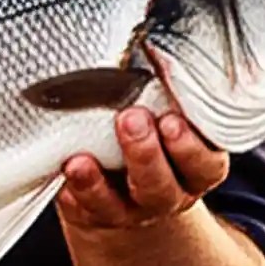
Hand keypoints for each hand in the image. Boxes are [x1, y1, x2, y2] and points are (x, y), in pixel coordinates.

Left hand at [56, 107, 228, 231]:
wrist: (123, 190)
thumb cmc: (151, 136)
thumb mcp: (167, 117)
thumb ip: (163, 96)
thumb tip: (148, 49)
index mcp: (193, 170)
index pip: (204, 164)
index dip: (189, 146)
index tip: (170, 120)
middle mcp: (166, 194)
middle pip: (160, 186)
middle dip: (144, 153)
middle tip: (129, 119)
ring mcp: (128, 211)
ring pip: (116, 207)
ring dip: (95, 183)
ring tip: (78, 161)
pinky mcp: (91, 216)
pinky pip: (79, 210)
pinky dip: (69, 193)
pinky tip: (59, 175)